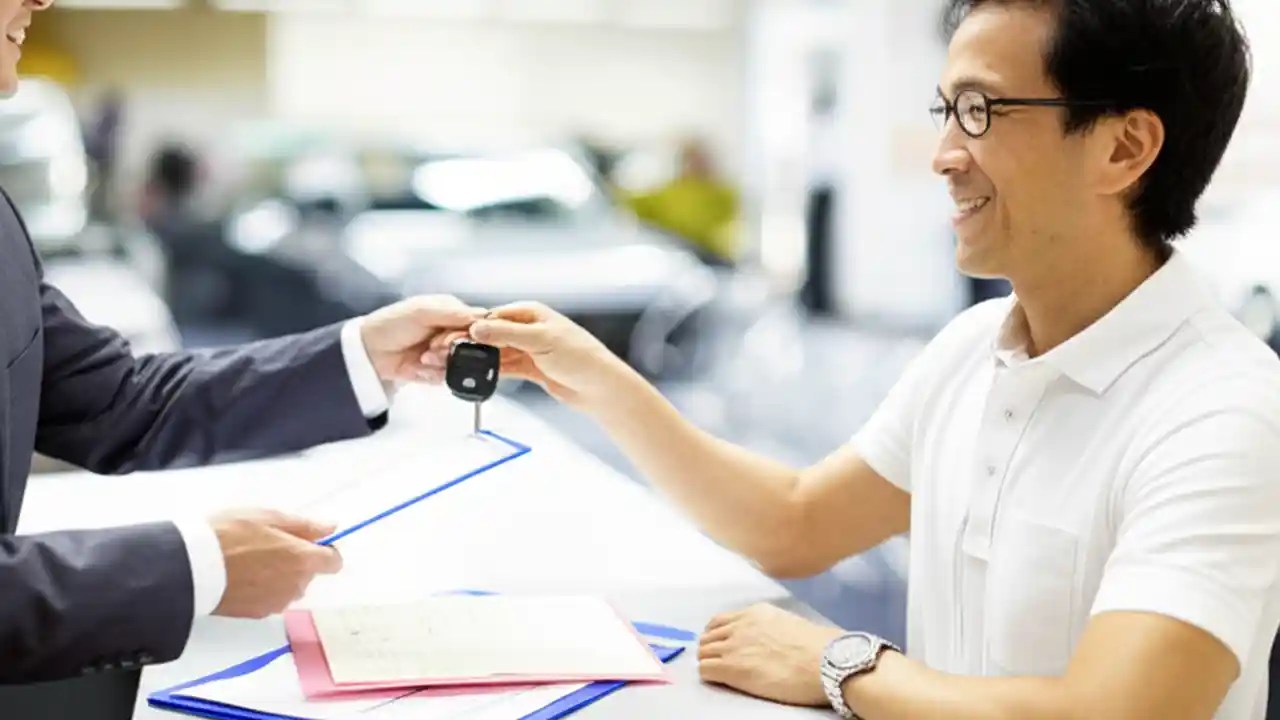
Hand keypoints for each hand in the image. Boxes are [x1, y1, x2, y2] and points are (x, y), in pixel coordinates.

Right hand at [210, 509, 343, 618]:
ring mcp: (277, 602)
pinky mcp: (257, 614)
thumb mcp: (268, 517)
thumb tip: (331, 528)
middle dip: (296, 561)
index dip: (323, 550)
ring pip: (290, 588)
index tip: (306, 542)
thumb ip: (304, 525)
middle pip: (308, 574)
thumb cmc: (230, 534)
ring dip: (279, 576)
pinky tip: (241, 578)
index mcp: (303, 560)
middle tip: (267, 546)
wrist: (191, 566)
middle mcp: (296, 585)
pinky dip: (263, 590)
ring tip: (250, 561)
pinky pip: (271, 599)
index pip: (333, 562)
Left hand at [359, 295, 487, 383]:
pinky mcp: (438, 373)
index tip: (452, 337)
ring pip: (462, 366)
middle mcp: (454, 334)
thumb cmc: (392, 323)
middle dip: (452, 350)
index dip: (471, 334)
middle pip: (473, 348)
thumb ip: (453, 312)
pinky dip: (432, 375)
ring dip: (441, 364)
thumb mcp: (421, 310)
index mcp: (453, 314)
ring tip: (422, 359)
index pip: (479, 325)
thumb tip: (485, 316)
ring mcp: (447, 355)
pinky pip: (447, 379)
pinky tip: (417, 368)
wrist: (369, 351)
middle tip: (432, 347)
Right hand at [464, 302, 633, 409]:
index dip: (474, 326)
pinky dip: (495, 371)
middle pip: (493, 334)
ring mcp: (530, 349)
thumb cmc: (581, 358)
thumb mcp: (540, 340)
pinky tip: (481, 375)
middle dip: (474, 343)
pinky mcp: (531, 368)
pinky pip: (506, 367)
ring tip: (462, 365)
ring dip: (482, 358)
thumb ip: (507, 333)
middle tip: (453, 352)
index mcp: (532, 313)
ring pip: (498, 351)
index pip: (494, 315)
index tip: (456, 336)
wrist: (600, 388)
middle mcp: (529, 328)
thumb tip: (477, 327)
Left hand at [698, 603, 843, 706]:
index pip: (720, 621)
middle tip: (717, 661)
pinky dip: (709, 675)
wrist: (825, 662)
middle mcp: (741, 625)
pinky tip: (719, 680)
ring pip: (703, 652)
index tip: (721, 645)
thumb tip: (770, 639)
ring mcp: (734, 646)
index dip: (717, 635)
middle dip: (710, 649)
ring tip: (718, 672)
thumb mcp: (791, 624)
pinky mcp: (732, 668)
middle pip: (708, 637)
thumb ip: (771, 628)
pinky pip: (705, 670)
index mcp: (755, 613)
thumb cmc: (820, 648)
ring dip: (708, 662)